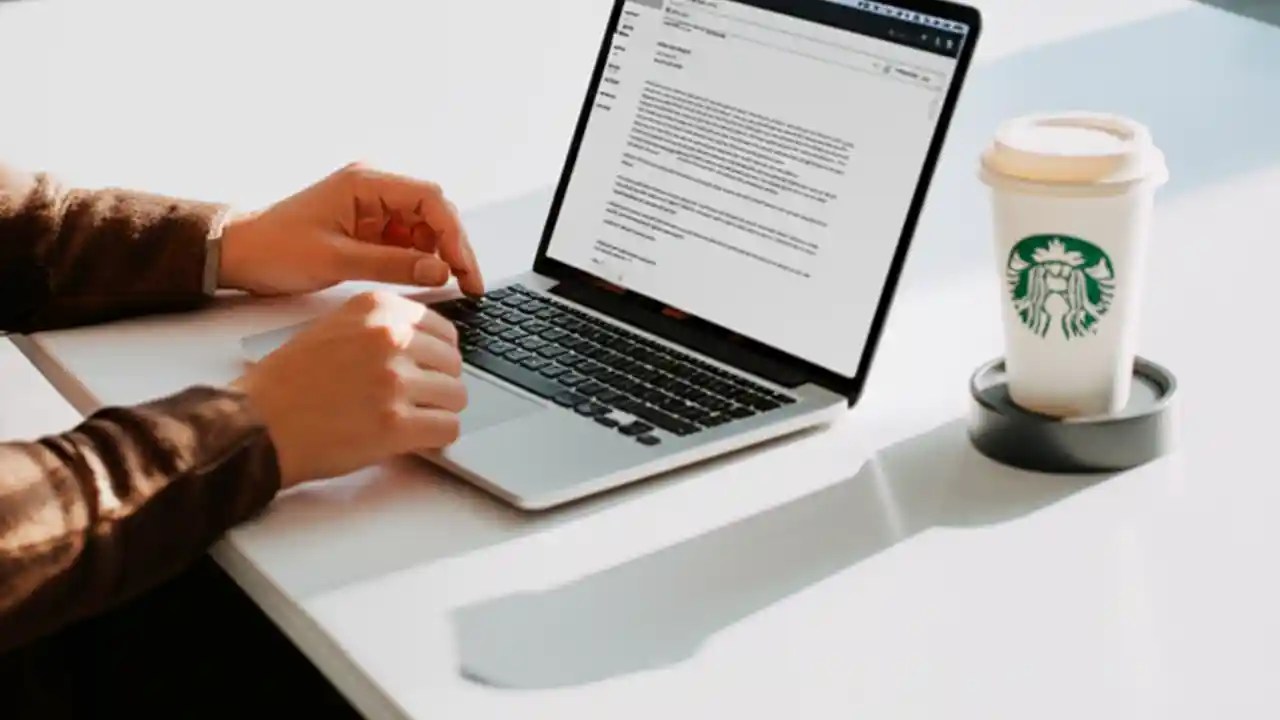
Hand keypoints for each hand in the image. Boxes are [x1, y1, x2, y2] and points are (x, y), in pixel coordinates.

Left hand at [218, 163, 483, 296]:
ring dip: (438, 256)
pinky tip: (428, 282)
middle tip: (469, 283)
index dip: (453, 234)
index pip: (429, 198)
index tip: (463, 267)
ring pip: (423, 229)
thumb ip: (392, 265)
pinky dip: (419, 261)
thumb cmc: (275, 249)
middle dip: (453, 247)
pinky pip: (406, 242)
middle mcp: (372, 189)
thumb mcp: (336, 260)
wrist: (239, 255)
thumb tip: (440, 272)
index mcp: (364, 182)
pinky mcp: (368, 229)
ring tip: (451, 287)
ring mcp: (371, 209)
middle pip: (433, 212)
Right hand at [233, 291, 466, 487]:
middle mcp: (390, 338)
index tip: (425, 371)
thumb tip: (431, 346)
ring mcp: (394, 381)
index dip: (437, 357)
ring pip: (456, 396)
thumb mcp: (335, 328)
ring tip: (411, 420)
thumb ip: (382, 328)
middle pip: (454, 364)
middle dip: (439, 386)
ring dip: (438, 412)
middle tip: (415, 401)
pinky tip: (414, 439)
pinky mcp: (395, 424)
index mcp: (377, 309)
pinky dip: (436, 437)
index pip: (443, 330)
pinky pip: (448, 428)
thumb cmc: (289, 382)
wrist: (255, 423)